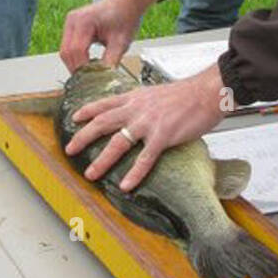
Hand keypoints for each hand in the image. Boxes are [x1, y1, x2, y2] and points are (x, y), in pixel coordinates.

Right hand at [59, 0, 146, 72]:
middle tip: (90, 81)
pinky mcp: (70, 27)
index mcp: (84, 20)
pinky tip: (87, 65)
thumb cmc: (125, 18)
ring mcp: (69, 23)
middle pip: (66, 52)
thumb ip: (111, 61)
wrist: (125, 4)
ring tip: (90, 74)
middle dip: (77, 69)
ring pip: (65, 52)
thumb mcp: (121, 42)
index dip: (82, 68)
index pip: (77, 50)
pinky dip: (76, 58)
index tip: (92, 80)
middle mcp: (72, 20)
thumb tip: (103, 80)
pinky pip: (67, 48)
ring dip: (75, 65)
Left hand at [64, 64, 226, 190]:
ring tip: (91, 174)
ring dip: (102, 160)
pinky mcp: (163, 136)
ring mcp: (148, 123)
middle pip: (102, 123)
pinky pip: (145, 158)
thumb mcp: (156, 93)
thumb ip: (142, 103)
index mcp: (135, 98)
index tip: (74, 118)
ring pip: (118, 143)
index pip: (105, 103)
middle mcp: (137, 109)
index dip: (87, 111)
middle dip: (83, 137)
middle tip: (70, 150)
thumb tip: (135, 112)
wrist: (207, 92)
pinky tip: (126, 185)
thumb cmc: (186, 94)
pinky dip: (135, 173)